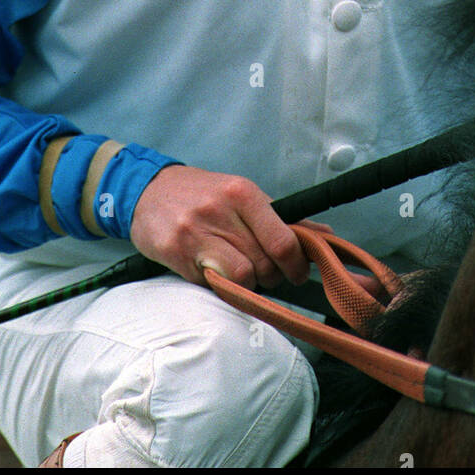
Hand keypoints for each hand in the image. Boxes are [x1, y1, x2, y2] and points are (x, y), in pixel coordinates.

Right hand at [129, 164, 310, 290]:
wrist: (148, 190)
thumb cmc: (204, 194)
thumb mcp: (244, 195)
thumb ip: (283, 218)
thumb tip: (326, 236)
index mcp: (243, 193)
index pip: (283, 241)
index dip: (296, 266)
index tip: (296, 273)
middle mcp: (220, 211)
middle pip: (264, 265)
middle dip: (271, 276)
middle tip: (264, 271)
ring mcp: (196, 233)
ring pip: (241, 278)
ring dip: (247, 284)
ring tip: (240, 272)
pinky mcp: (176, 253)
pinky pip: (212, 283)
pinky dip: (220, 284)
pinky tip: (214, 270)